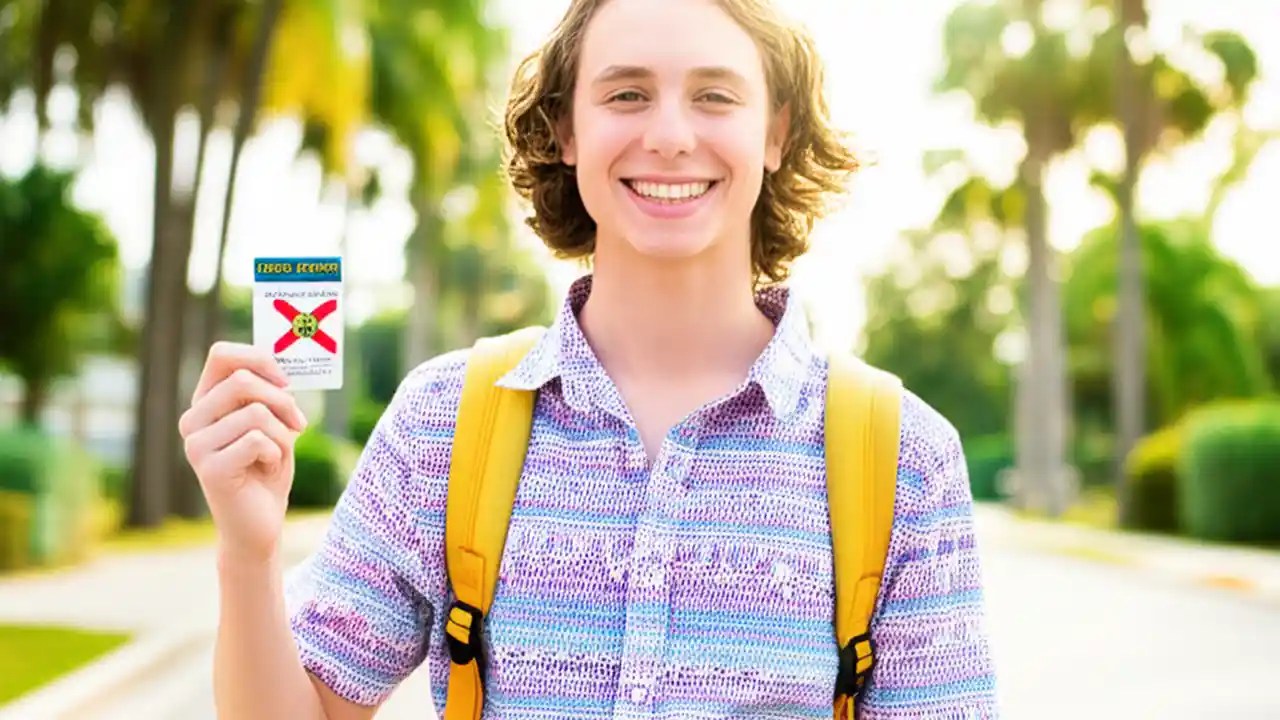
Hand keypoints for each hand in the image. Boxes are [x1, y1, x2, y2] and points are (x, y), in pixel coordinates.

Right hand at [179, 342, 307, 564]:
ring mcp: (196, 445)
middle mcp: (192, 420)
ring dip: (282, 434)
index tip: (286, 380)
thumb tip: (285, 365)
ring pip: (256, 412)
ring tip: (275, 455)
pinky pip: (257, 440)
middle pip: (242, 380)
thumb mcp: (273, 422)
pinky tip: (266, 469)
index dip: (258, 358)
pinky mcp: (210, 469)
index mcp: (205, 402)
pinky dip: (276, 453)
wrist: (260, 523)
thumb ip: (270, 392)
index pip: (221, 354)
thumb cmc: (267, 467)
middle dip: (282, 400)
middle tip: (298, 424)